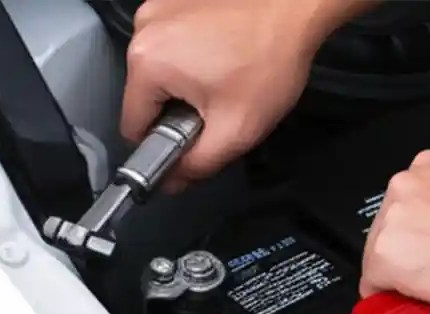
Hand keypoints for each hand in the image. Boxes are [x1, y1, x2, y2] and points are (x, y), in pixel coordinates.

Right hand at [121, 0, 366, 190]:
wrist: (297, 6)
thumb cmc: (270, 57)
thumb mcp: (235, 130)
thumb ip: (197, 165)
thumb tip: (172, 181)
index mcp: (147, 62)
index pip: (132, 125)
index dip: (162, 142)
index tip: (193, 136)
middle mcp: (144, 28)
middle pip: (145, 95)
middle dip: (177, 108)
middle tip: (218, 103)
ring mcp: (159, 8)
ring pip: (159, 69)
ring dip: (185, 80)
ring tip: (224, 75)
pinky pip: (172, 42)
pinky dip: (191, 53)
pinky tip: (222, 53)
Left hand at [360, 150, 429, 313]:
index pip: (402, 214)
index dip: (417, 243)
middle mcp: (406, 186)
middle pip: (387, 236)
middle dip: (410, 260)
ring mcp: (393, 220)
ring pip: (381, 263)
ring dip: (405, 281)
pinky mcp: (387, 258)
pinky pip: (375, 290)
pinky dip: (396, 302)